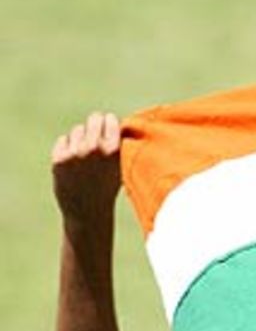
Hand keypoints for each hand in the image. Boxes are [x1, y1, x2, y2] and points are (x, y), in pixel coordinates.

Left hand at [52, 112, 121, 226]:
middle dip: (96, 125)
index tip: (110, 132)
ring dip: (81, 139)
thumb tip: (112, 121)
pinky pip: (63, 140)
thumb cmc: (108, 188)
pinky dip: (68, 148)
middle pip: (94, 118)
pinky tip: (74, 164)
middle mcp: (94, 148)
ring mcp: (75, 153)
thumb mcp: (120, 167)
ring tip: (86, 159)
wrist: (88, 212)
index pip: (109, 119)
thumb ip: (117, 145)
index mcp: (113, 150)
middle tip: (96, 138)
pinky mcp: (59, 158)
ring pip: (78, 130)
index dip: (110, 125)